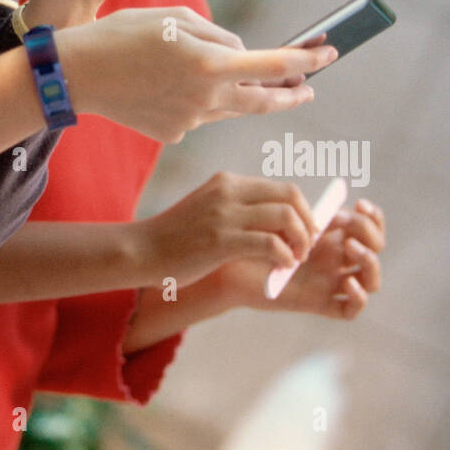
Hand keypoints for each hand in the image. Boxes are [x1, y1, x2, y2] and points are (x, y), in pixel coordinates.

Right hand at [59, 6, 336, 143]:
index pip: (277, 65)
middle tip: (308, 88)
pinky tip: (171, 86)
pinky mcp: (172, 133)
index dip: (308, 59)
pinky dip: (197, 101)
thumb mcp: (176, 21)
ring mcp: (191, 121)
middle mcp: (208, 98)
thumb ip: (218, 38)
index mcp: (212, 64)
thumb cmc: (124, 35)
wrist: (77, 75)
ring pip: (232, 109)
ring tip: (259, 87)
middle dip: (291, 93)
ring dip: (247, 97)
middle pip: (265, 100)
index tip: (330, 53)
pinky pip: (198, 115)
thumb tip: (240, 56)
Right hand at [136, 171, 318, 287]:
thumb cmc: (176, 237)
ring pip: (285, 217)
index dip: (303, 212)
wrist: (142, 250)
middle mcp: (229, 191)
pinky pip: (270, 243)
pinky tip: (281, 268)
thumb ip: (238, 209)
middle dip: (308, 224)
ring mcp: (225, 214)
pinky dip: (284, 256)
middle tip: (307, 247)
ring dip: (300, 241)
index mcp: (227, 182)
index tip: (305, 234)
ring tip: (295, 259)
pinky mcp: (221, 240)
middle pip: (290, 197)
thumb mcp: (209, 209)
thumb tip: (279, 225)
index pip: (283, 189)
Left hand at [212, 198, 384, 317]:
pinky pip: (349, 309)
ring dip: (369, 261)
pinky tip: (345, 281)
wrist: (224, 264)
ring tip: (349, 247)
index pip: (368, 226)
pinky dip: (358, 297)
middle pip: (376, 249)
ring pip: (371, 280)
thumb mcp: (278, 219)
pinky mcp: (317, 303)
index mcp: (330, 235)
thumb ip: (304, 212)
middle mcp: (334, 258)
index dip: (372, 216)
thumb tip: (335, 201)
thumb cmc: (247, 236)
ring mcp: (328, 281)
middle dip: (371, 233)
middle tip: (347, 223)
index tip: (359, 203)